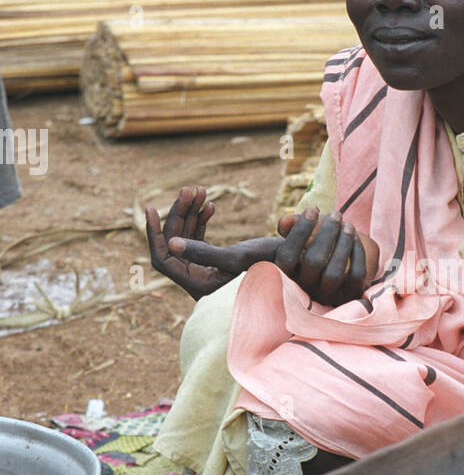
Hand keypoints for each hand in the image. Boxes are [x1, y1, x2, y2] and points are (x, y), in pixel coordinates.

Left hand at [145, 185, 280, 300]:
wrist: (302, 270)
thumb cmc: (274, 268)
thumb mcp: (236, 258)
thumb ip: (202, 252)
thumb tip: (169, 243)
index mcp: (199, 286)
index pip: (163, 260)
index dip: (154, 234)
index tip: (151, 207)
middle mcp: (200, 281)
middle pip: (176, 244)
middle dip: (181, 214)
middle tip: (192, 189)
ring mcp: (209, 271)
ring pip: (189, 238)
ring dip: (192, 212)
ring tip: (201, 190)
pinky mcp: (220, 262)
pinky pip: (202, 239)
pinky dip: (204, 220)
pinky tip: (211, 205)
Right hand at [274, 207, 379, 305]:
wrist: (341, 262)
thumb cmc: (314, 243)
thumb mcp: (301, 233)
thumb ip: (290, 226)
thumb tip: (284, 223)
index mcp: (287, 273)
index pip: (287, 255)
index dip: (299, 230)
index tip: (312, 209)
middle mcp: (305, 287)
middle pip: (313, 262)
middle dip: (327, 233)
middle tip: (336, 214)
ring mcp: (327, 294)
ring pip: (334, 273)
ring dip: (343, 243)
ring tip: (348, 225)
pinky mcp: (348, 295)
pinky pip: (356, 276)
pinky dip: (357, 253)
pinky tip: (355, 238)